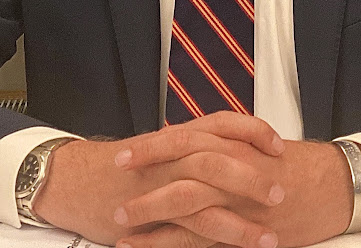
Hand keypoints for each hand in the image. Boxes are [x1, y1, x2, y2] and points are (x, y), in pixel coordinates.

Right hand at [32, 112, 285, 246]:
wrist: (78, 180)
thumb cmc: (123, 166)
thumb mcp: (163, 149)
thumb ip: (195, 149)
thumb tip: (234, 155)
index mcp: (180, 135)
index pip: (225, 123)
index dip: (255, 132)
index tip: (280, 146)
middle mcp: (173, 155)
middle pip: (220, 159)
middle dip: (254, 176)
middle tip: (282, 191)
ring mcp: (162, 186)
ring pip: (208, 199)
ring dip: (241, 220)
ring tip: (270, 236)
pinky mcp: (151, 217)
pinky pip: (187, 231)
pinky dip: (213, 243)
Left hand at [118, 135, 360, 247]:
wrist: (335, 186)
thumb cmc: (298, 166)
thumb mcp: (259, 147)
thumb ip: (226, 146)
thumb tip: (190, 148)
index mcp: (236, 143)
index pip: (187, 138)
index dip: (154, 145)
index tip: (126, 152)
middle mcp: (235, 166)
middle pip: (182, 164)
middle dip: (146, 171)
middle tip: (116, 177)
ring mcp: (239, 199)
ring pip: (188, 202)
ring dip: (152, 212)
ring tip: (121, 222)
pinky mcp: (246, 230)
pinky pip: (203, 240)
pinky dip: (172, 244)